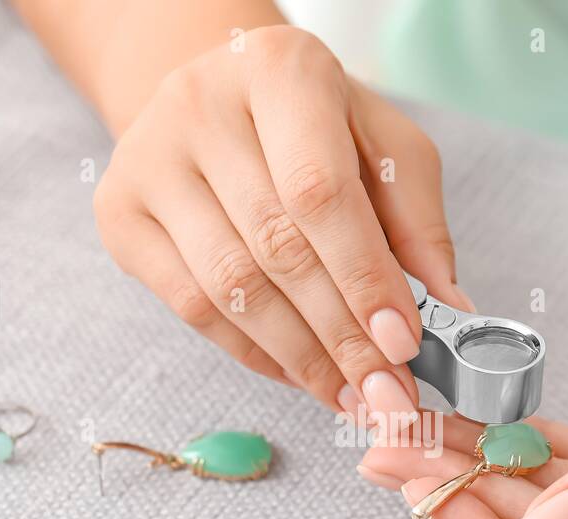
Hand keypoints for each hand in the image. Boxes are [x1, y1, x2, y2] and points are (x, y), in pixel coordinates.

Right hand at [92, 24, 471, 418]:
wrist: (213, 98)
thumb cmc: (311, 125)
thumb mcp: (381, 144)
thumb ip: (417, 219)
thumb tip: (449, 304)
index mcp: (279, 70)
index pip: (319, 191)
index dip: (363, 276)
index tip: (403, 344)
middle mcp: (200, 106)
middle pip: (276, 248)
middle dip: (341, 337)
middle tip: (387, 395)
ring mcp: (148, 161)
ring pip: (230, 288)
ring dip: (300, 358)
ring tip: (351, 398)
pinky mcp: (118, 214)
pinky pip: (191, 308)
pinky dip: (254, 354)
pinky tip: (301, 376)